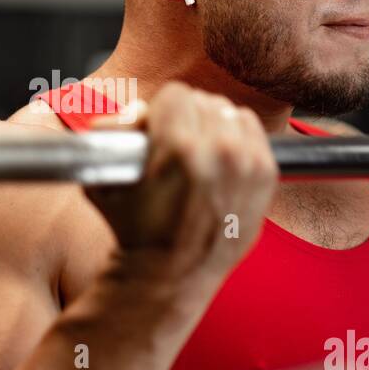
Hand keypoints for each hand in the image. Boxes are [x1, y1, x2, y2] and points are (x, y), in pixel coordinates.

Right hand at [85, 81, 278, 296]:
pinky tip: (221, 159)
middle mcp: (221, 152)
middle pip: (203, 101)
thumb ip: (110, 132)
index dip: (159, 112)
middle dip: (185, 118)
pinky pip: (252, 130)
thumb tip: (137, 113)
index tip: (155, 132)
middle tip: (174, 146)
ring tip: (199, 152)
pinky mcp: (266, 175)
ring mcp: (248, 164)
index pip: (175, 94)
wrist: (171, 275)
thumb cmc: (135, 231)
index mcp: (181, 149)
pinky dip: (237, 138)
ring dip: (212, 125)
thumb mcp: (102, 180)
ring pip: (230, 112)